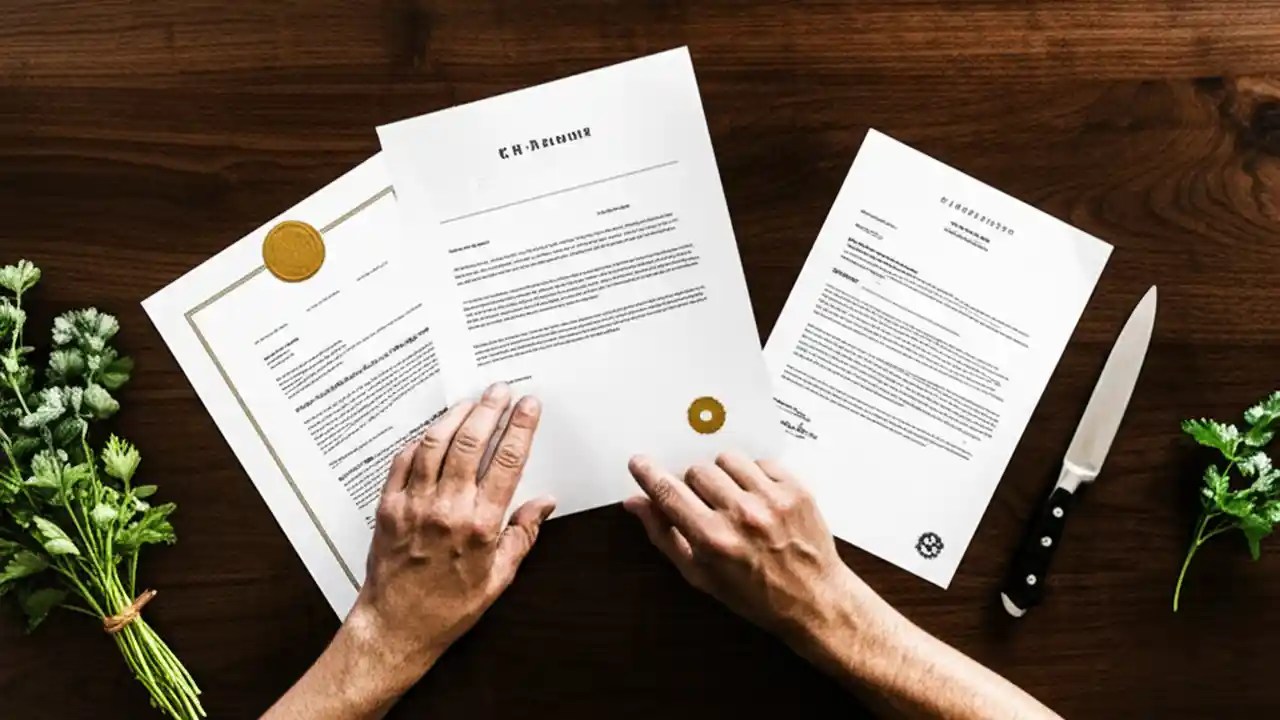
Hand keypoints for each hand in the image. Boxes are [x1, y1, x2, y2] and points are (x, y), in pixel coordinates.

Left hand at [346, 383, 555, 686]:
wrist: (395, 627)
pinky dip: (421, 440)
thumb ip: (523, 535)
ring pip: (435, 444)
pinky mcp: (388, 507)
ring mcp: (413, 505)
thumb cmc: (448, 607)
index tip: (529, 406)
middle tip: (500, 390)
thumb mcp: (499, 577)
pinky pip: (403, 461)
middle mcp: (446, 509)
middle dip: (490, 409)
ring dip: (455, 416)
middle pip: (470, 443)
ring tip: (471, 401)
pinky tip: (434, 431)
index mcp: (480, 526)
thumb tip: (543, 503)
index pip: (506, 462)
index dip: (520, 428)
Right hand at [624, 452, 860, 641]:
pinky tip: (759, 498)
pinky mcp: (796, 490)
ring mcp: (772, 500)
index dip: (649, 474)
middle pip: (697, 471)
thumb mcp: (700, 576)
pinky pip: (761, 462)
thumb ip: (664, 535)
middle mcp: (741, 515)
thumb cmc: (754, 595)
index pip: (669, 492)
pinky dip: (754, 476)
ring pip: (728, 460)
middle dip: (695, 485)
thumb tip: (635, 503)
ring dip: (724, 476)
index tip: (639, 463)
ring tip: (735, 499)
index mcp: (712, 539)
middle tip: (707, 505)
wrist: (814, 601)